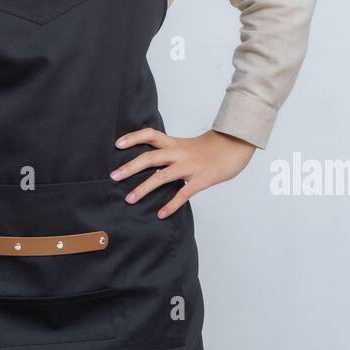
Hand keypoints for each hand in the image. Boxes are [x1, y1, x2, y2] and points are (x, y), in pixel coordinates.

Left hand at [109, 128, 257, 218]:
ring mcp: (189, 166)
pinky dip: (171, 205)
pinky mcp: (201, 180)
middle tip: (113, 177)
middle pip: (149, 157)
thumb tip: (151, 164)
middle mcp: (179, 153)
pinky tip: (161, 214)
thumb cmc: (211, 147)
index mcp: (175, 143)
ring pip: (161, 176)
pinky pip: (183, 194)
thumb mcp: (187, 145)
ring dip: (144, 188)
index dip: (133, 138)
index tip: (117, 144)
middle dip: (130, 168)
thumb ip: (170, 152)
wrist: (236, 145)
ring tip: (130, 199)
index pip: (150, 135)